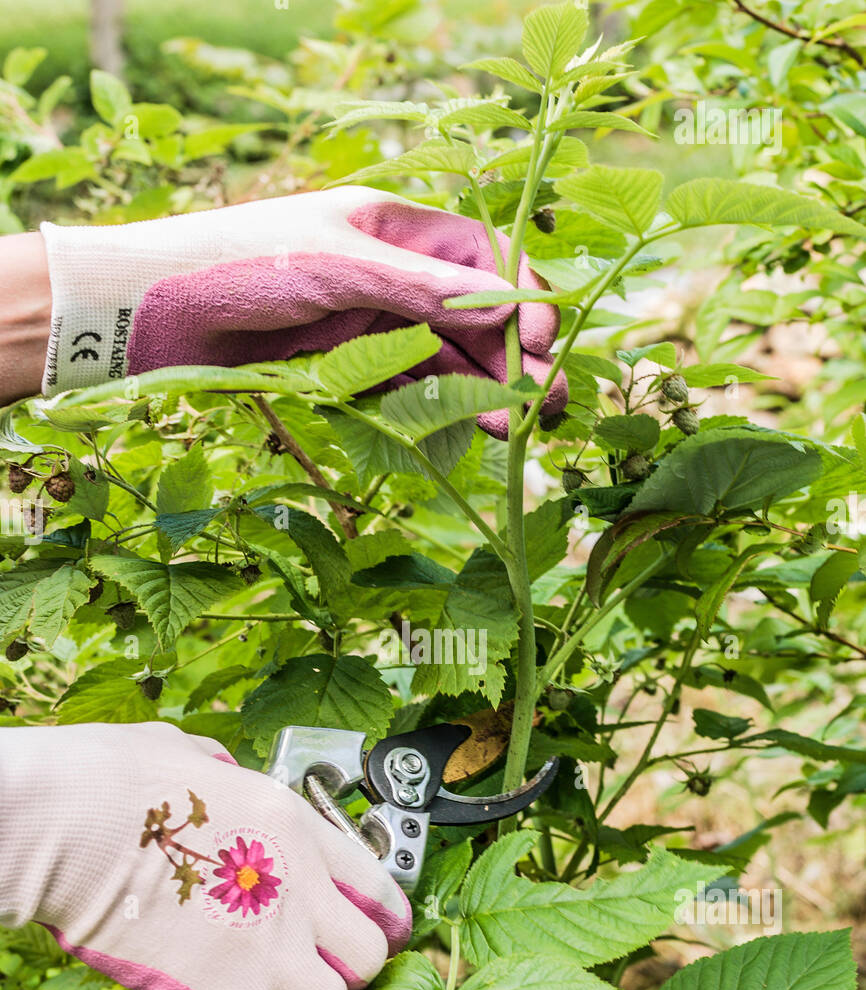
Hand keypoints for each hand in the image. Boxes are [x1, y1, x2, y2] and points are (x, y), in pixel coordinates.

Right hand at [0, 722, 410, 989]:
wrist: (63, 822)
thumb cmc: (110, 782)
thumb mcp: (190, 755)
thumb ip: (225, 777)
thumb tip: (220, 779)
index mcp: (295, 828)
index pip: (380, 886)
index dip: (381, 919)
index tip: (372, 933)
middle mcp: (298, 890)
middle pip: (370, 955)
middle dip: (346, 971)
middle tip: (312, 974)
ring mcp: (268, 949)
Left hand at [39, 187, 566, 435]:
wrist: (158, 311)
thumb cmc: (242, 264)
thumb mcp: (340, 267)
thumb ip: (421, 290)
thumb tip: (505, 308)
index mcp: (396, 227)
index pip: (483, 257)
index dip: (520, 297)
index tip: (537, 342)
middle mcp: (392, 274)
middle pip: (475, 316)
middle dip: (515, 358)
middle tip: (546, 405)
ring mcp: (372, 323)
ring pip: (448, 357)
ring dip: (485, 390)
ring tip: (514, 428)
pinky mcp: (349, 367)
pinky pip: (409, 388)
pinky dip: (440, 408)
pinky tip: (467, 430)